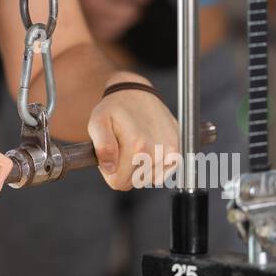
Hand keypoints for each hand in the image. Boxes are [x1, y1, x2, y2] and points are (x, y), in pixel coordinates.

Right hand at [73, 0, 153, 44]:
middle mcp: (93, 3)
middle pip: (124, 11)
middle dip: (132, 7)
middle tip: (137, 5)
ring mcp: (89, 17)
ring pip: (117, 23)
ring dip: (125, 18)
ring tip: (129, 14)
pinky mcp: (84, 28)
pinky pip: (106, 33)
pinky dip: (113, 28)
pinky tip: (116, 24)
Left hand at [88, 71, 180, 190]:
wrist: (137, 93)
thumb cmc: (114, 109)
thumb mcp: (98, 122)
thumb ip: (101, 147)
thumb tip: (110, 169)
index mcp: (136, 145)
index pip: (118, 182)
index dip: (110, 171)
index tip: (110, 155)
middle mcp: (156, 150)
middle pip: (133, 182)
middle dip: (124, 170)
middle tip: (122, 147)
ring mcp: (170, 152)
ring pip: (147, 180)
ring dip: (139, 168)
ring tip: (135, 145)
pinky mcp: (177, 152)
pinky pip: (162, 176)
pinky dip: (153, 168)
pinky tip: (147, 150)